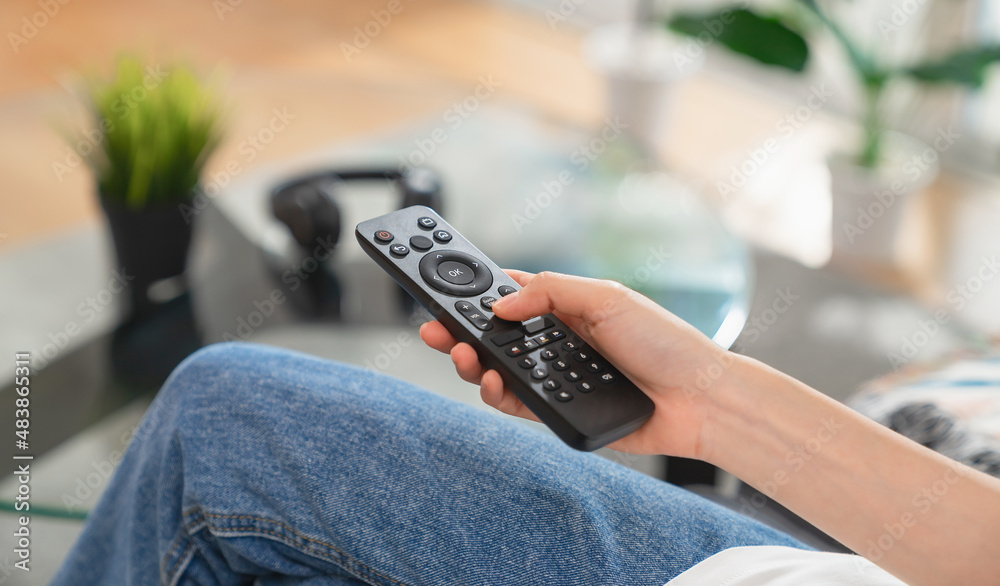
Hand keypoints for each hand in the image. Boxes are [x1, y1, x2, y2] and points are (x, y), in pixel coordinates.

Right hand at [420, 270, 739, 456]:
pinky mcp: (560, 412)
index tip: (438, 286)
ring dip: (473, 364)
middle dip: (458, 331)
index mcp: (565, 307)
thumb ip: (551, 293)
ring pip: (499, 371)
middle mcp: (556, 341)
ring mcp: (556, 377)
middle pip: (493, 336)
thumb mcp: (607, 297)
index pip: (507, 296)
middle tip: (432, 327)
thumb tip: (500, 304)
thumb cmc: (664, 341)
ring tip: (461, 356)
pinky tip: (492, 385)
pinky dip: (499, 396)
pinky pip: (518, 405)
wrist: (699, 399)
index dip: (474, 292)